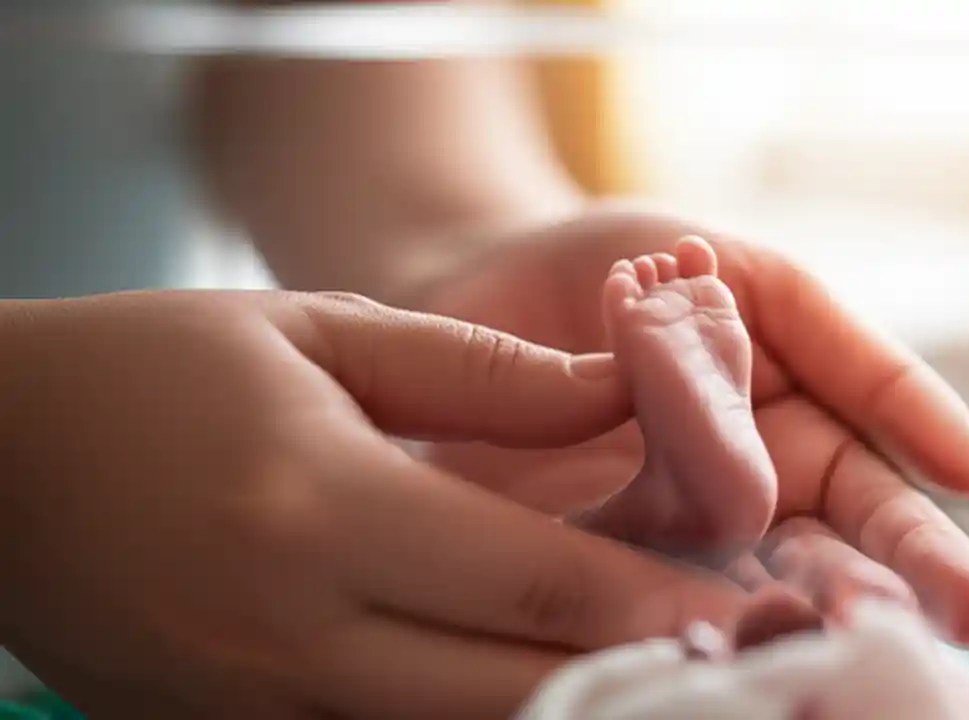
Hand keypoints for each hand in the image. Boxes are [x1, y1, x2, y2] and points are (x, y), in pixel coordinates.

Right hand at [0, 290, 744, 717]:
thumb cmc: (155, 372)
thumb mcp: (319, 334)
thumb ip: (481, 372)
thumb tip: (619, 394)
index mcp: (318, 510)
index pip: (534, 579)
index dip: (657, 602)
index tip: (750, 608)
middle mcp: (290, 635)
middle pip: (515, 690)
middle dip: (641, 682)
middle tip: (740, 660)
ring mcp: (254, 711)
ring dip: (568, 711)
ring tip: (654, 677)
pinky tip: (529, 684)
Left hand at [417, 205, 968, 644]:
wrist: (481, 272)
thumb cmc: (630, 264)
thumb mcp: (756, 283)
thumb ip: (853, 358)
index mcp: (799, 443)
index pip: (876, 512)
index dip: (922, 557)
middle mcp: (739, 511)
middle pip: (813, 576)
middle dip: (855, 613)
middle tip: (889, 649)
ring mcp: (653, 548)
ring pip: (725, 602)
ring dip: (758, 629)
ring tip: (797, 658)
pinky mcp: (569, 566)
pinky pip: (614, 605)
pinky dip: (644, 628)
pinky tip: (679, 657)